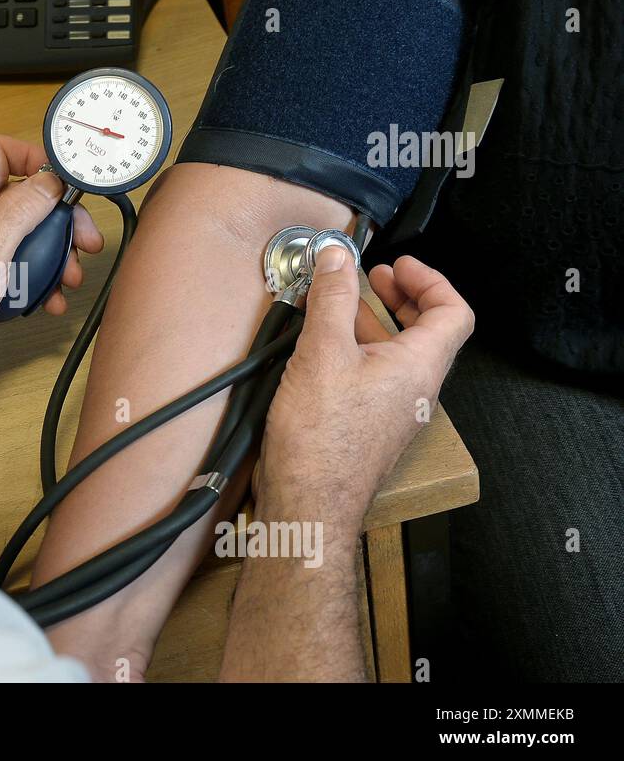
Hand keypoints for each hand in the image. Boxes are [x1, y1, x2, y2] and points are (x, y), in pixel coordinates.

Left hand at [0, 135, 103, 377]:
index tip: (67, 183)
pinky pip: (15, 261)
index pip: (0, 152)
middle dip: (58, 218)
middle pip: (22, 196)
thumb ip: (19, 210)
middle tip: (86, 242)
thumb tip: (50, 180)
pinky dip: (37, 276)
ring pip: (23, 232)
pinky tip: (50, 298)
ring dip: (54, 253)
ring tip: (71, 278)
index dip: (36, 158)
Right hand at [257, 248, 474, 536]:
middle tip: (375, 278)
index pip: (453, 312)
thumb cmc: (321, 439)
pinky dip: (358, 351)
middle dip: (402, 297)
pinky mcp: (370, 427)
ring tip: (340, 307)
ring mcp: (394, 412)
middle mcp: (416, 390)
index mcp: (419, 367)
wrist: (309, 504)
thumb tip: (336, 256)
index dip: (430, 280)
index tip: (398, 265)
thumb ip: (332, 298)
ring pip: (398, 355)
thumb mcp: (322, 352)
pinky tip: (323, 349)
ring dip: (375, 323)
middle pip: (428, 332)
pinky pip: (376, 377)